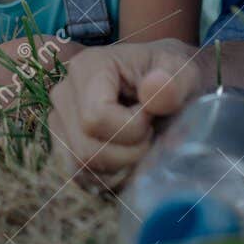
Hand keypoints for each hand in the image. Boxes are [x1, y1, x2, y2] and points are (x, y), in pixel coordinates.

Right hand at [48, 38, 205, 188]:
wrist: (167, 82)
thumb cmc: (173, 75)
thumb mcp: (185, 72)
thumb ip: (174, 82)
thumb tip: (154, 87)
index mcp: (88, 67)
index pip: (95, 119)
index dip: (132, 129)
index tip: (153, 116)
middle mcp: (64, 93)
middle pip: (86, 149)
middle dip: (130, 153)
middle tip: (152, 133)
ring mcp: (59, 121)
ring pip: (82, 166)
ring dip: (122, 166)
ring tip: (142, 143)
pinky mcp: (63, 144)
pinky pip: (80, 176)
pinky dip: (111, 176)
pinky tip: (130, 156)